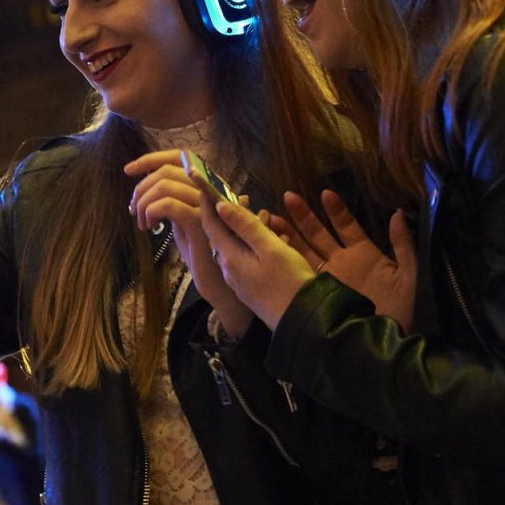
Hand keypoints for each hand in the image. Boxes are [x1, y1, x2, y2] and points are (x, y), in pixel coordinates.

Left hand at [124, 150, 253, 338]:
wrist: (219, 283)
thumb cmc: (201, 253)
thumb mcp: (182, 221)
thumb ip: (171, 200)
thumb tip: (146, 185)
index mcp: (206, 186)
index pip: (180, 156)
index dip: (151, 159)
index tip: (128, 170)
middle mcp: (211, 190)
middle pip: (168, 170)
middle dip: (142, 187)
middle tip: (133, 209)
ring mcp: (208, 205)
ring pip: (166, 185)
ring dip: (145, 202)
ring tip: (143, 223)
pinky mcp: (201, 223)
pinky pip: (169, 204)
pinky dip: (152, 211)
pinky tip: (150, 227)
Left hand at [191, 173, 314, 330]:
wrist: (302, 323)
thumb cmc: (289, 283)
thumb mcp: (271, 249)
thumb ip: (246, 226)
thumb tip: (220, 205)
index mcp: (230, 256)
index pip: (210, 223)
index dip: (207, 201)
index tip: (202, 181)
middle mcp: (228, 269)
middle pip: (221, 235)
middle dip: (227, 214)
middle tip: (236, 196)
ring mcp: (238, 281)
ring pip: (234, 247)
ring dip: (242, 230)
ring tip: (258, 216)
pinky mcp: (250, 289)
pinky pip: (244, 260)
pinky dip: (250, 245)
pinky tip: (267, 242)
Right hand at [272, 192, 417, 332]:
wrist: (386, 343)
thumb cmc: (400, 308)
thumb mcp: (407, 275)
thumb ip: (403, 245)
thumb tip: (398, 214)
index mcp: (364, 253)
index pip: (346, 225)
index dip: (336, 210)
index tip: (325, 194)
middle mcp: (341, 262)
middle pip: (318, 234)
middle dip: (303, 216)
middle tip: (287, 197)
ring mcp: (327, 278)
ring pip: (304, 251)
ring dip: (290, 234)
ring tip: (271, 218)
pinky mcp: (317, 293)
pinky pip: (301, 273)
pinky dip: (288, 260)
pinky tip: (274, 248)